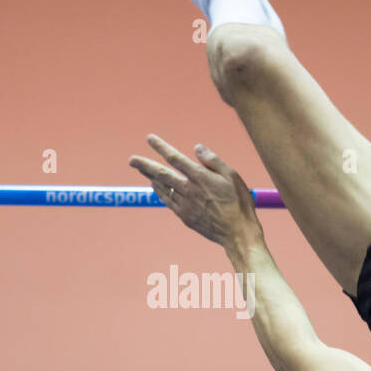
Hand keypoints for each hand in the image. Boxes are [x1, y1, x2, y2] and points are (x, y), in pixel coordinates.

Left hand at [128, 134, 260, 249]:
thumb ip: (213, 161)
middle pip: (161, 174)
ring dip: (150, 177)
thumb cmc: (239, 202)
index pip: (175, 158)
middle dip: (144, 165)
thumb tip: (196, 147)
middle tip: (131, 159)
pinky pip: (168, 201)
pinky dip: (159, 192)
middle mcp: (189, 190)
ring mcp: (185, 205)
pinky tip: (156, 186)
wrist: (237, 233)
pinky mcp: (185, 216)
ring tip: (142, 169)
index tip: (150, 138)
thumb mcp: (232, 176)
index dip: (161, 147)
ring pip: (162, 188)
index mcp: (200, 177)